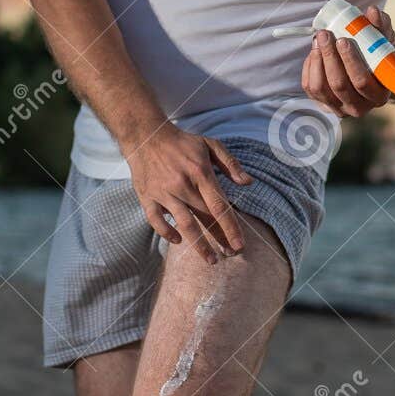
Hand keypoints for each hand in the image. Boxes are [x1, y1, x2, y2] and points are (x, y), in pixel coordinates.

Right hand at [124, 126, 250, 263]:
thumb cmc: (182, 143)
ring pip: (184, 225)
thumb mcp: (210, 145)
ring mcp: (164, 193)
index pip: (219, 205)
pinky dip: (167, 233)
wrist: (146, 136)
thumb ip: (230, 164)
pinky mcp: (147, 197)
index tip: (240, 244)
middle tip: (231, 254)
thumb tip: (248, 183)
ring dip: (199, 245)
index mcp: (200, 173)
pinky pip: (156, 221)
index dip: (231, 227)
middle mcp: (182, 185)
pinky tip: (178, 241)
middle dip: (220, 238)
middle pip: (205, 218)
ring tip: (211, 259)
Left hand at [303, 5, 394, 117]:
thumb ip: (381, 27)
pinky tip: (315, 52)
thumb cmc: (378, 57)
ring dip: (317, 61)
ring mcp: (339, 108)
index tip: (342, 39)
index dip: (350, 61)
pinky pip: (310, 87)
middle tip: (325, 34)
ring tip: (318, 40)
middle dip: (330, 57)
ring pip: (321, 87)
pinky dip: (310, 67)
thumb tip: (372, 11)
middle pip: (339, 84)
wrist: (368, 75)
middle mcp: (359, 107)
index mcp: (378, 95)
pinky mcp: (324, 104)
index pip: (362, 82)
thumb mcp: (384, 43)